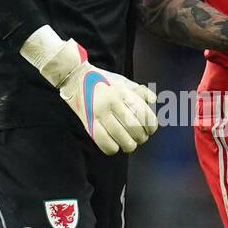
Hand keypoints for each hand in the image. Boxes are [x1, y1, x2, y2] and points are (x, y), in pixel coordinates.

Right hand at [40, 38, 158, 155]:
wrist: (75, 79)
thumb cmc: (103, 81)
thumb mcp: (123, 81)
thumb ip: (140, 91)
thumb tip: (153, 101)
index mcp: (122, 92)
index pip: (144, 115)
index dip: (151, 126)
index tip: (150, 130)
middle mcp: (111, 102)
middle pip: (134, 128)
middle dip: (141, 137)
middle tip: (140, 138)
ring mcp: (98, 113)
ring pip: (121, 138)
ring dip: (129, 145)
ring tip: (130, 144)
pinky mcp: (88, 123)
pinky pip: (104, 143)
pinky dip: (113, 148)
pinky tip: (115, 145)